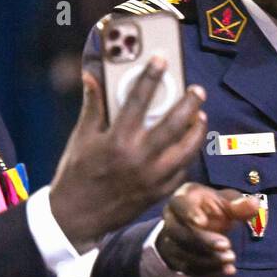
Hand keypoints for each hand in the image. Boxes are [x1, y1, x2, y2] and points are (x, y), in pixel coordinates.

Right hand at [49, 56, 206, 249]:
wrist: (77, 217)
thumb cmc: (76, 174)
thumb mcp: (81, 137)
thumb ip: (92, 106)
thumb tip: (91, 76)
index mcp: (117, 140)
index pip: (139, 100)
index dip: (152, 76)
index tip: (161, 60)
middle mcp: (139, 158)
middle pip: (174, 123)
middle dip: (189, 103)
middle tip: (197, 91)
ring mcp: (152, 178)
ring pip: (186, 149)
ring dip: (196, 131)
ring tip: (200, 117)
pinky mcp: (159, 193)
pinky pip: (181, 170)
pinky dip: (187, 156)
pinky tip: (188, 144)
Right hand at [157, 183, 260, 276]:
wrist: (199, 227)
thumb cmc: (213, 209)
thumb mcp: (227, 202)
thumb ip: (238, 204)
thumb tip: (253, 204)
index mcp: (182, 199)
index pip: (180, 204)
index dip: (189, 213)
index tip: (202, 222)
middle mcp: (171, 219)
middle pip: (179, 233)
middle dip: (203, 241)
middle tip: (227, 245)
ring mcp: (171, 241)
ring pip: (183, 253)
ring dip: (207, 259)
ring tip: (230, 259)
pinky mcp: (177, 259)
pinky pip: (189, 269)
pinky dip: (208, 272)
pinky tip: (226, 270)